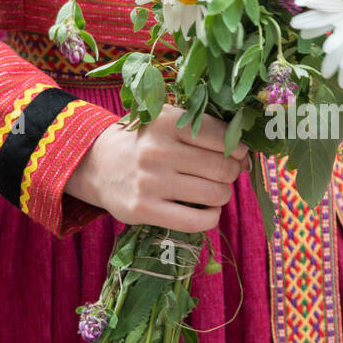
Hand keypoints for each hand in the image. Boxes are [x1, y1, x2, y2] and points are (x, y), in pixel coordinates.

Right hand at [65, 106, 248, 232]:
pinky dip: (211, 217)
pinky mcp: (144, 210)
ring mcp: (150, 182)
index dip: (239, 149)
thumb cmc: (144, 141)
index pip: (222, 137)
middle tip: (225, 174)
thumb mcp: (167, 121)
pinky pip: (197, 221)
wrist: (98, 164)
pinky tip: (206, 210)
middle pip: (223, 167)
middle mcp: (158, 151)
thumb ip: (203, 129)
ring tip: (212, 190)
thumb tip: (245, 154)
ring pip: (215, 194)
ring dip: (222, 195)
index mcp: (167, 122)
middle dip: (232, 173)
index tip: (238, 154)